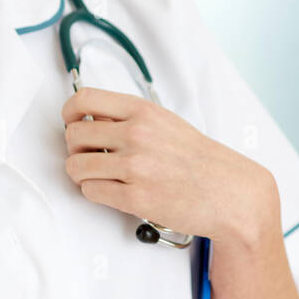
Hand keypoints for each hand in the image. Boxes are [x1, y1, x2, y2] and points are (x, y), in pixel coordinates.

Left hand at [61, 86, 278, 245]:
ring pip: (76, 167)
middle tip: (87, 156)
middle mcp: (136, 135)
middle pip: (73, 136)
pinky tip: (111, 190)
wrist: (229, 192)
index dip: (69, 114)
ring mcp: (135, 167)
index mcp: (142, 111)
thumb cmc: (198, 160)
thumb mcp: (165, 123)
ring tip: (99, 176)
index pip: (84, 100)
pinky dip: (95, 192)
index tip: (71, 123)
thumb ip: (129, 119)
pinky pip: (91, 192)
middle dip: (74, 149)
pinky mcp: (135, 198)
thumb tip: (91, 119)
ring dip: (81, 174)